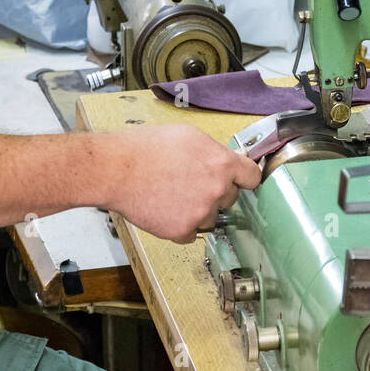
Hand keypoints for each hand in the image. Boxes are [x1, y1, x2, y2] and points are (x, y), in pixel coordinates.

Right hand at [105, 125, 261, 243]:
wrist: (117, 169)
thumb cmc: (146, 149)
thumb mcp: (189, 137)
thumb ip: (215, 152)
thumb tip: (230, 159)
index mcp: (222, 164)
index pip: (252, 177)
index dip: (244, 178)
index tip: (240, 181)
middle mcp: (216, 190)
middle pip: (230, 198)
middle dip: (215, 192)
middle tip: (190, 183)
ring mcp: (201, 213)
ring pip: (210, 217)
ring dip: (198, 211)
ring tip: (173, 195)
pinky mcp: (182, 230)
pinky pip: (192, 233)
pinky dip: (181, 226)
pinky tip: (166, 210)